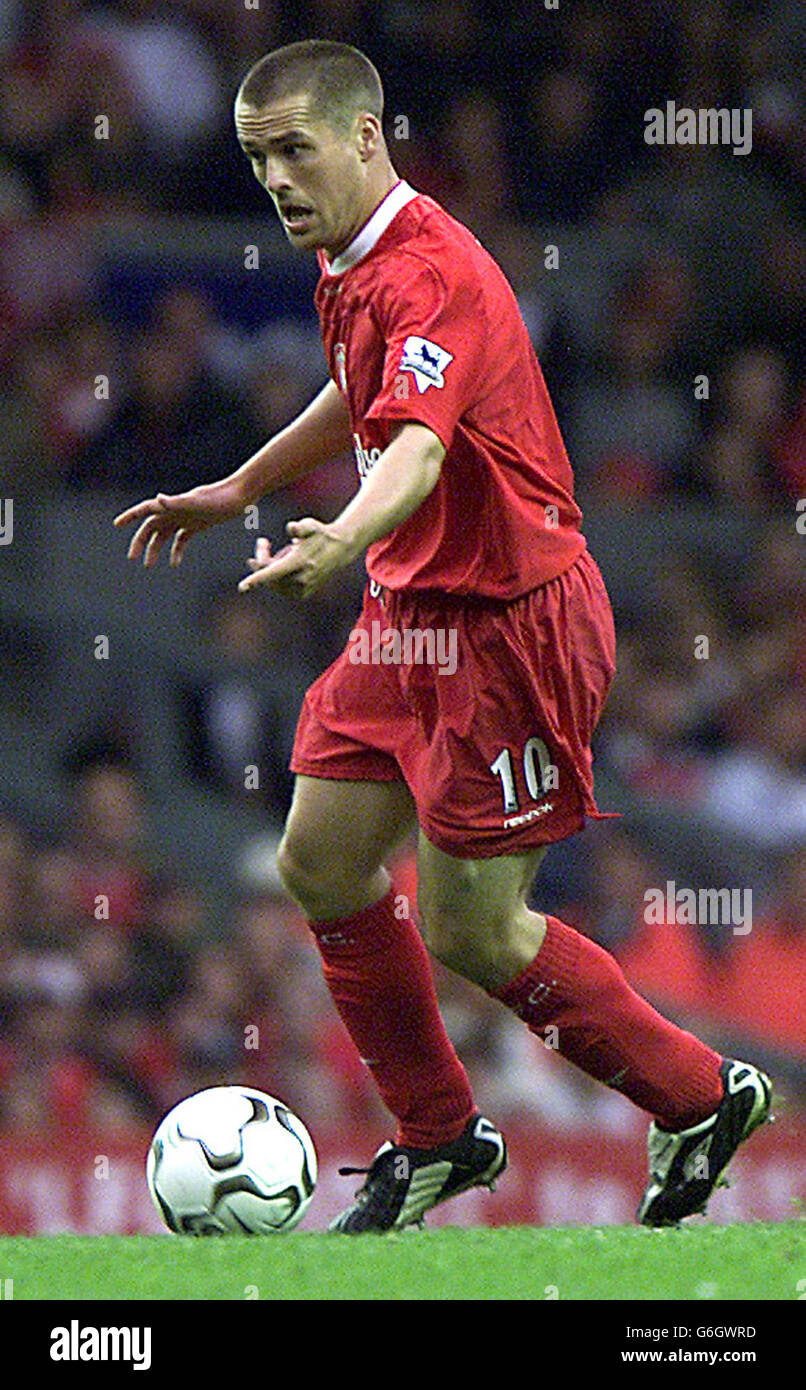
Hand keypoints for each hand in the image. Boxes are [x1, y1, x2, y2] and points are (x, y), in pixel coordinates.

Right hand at [113, 479, 245, 567]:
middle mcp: (176, 510)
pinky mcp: (197, 525)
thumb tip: (159, 499)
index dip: (130, 516)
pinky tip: (175, 563)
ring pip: (164, 535)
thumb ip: (177, 502)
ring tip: (148, 565)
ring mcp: (186, 518)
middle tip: (132, 558)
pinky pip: (182, 539)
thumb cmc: (219, 497)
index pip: (146, 509)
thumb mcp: (198, 502)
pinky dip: (176, 550)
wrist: (240, 496)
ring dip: (155, 549)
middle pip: (151, 527)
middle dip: (140, 542)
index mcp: (172, 504)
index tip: (117, 524)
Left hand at [238, 519, 355, 597]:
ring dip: (270, 567)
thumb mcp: (310, 525)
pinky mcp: (304, 594)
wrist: (339, 550)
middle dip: (262, 558)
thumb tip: (291, 528)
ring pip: (273, 582)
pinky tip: (283, 562)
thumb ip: (300, 527)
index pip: (272, 572)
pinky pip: (281, 587)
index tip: (241, 587)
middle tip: (263, 542)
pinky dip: (277, 577)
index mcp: (300, 562)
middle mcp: (301, 578)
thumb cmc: (320, 534)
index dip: (256, 579)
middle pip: (268, 574)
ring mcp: (303, 589)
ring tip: (277, 550)